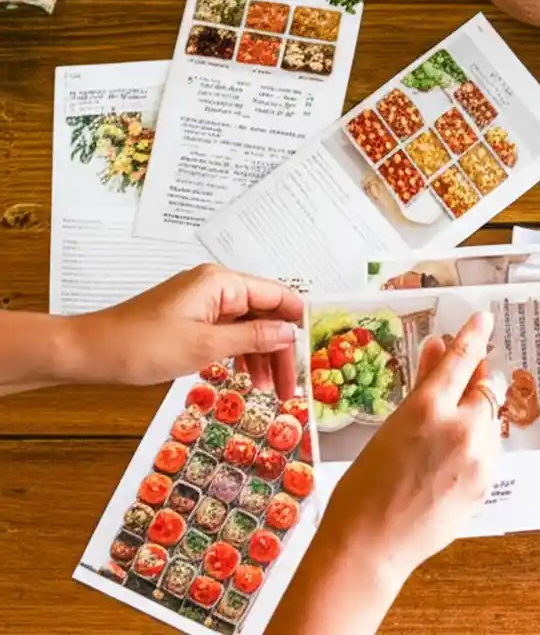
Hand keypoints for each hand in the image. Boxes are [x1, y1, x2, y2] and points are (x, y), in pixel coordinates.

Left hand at [72, 264, 302, 393]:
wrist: (91, 352)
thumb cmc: (143, 345)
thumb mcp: (205, 345)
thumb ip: (252, 338)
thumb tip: (289, 333)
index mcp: (222, 283)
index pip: (278, 296)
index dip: (298, 324)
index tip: (312, 354)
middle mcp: (217, 287)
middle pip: (266, 315)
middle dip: (280, 350)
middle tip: (291, 388)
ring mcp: (205, 303)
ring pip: (250, 327)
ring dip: (263, 357)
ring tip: (271, 390)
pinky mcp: (195, 319)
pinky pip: (231, 334)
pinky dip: (243, 355)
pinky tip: (249, 377)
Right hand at [268, 312, 500, 634]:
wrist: (370, 545)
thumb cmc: (365, 488)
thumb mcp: (390, 427)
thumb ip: (423, 386)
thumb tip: (437, 349)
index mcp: (428, 408)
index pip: (462, 360)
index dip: (475, 336)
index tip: (484, 319)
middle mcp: (460, 428)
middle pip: (483, 390)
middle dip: (474, 382)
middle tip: (463, 379)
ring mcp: (477, 458)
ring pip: (488, 422)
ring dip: (474, 418)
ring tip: (443, 436)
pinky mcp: (485, 483)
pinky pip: (488, 452)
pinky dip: (475, 447)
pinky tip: (447, 461)